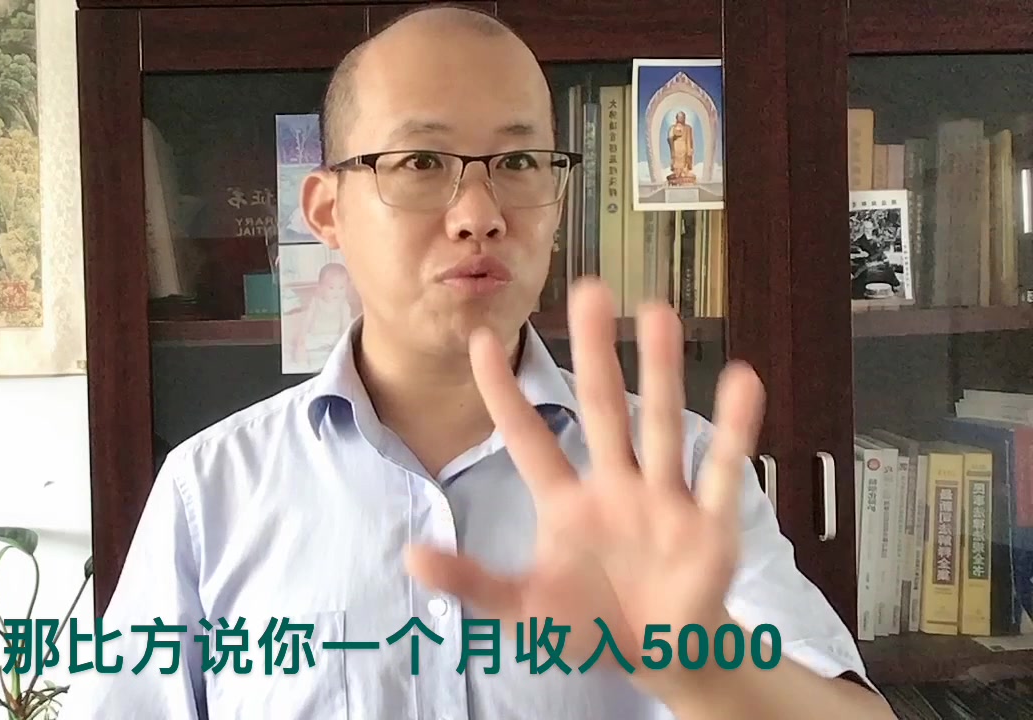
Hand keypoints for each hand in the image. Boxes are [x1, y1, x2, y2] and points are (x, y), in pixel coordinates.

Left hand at [404, 278, 765, 700]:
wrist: (663, 655)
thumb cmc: (591, 624)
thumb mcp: (523, 607)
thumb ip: (472, 580)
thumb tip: (411, 557)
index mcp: (565, 502)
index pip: (527, 437)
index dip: (504, 394)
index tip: (481, 341)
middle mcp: (614, 486)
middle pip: (601, 409)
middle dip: (593, 354)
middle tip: (588, 291)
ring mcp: (662, 500)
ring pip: (657, 425)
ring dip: (659, 372)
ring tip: (658, 313)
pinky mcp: (708, 524)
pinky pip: (720, 471)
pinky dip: (732, 430)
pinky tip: (742, 379)